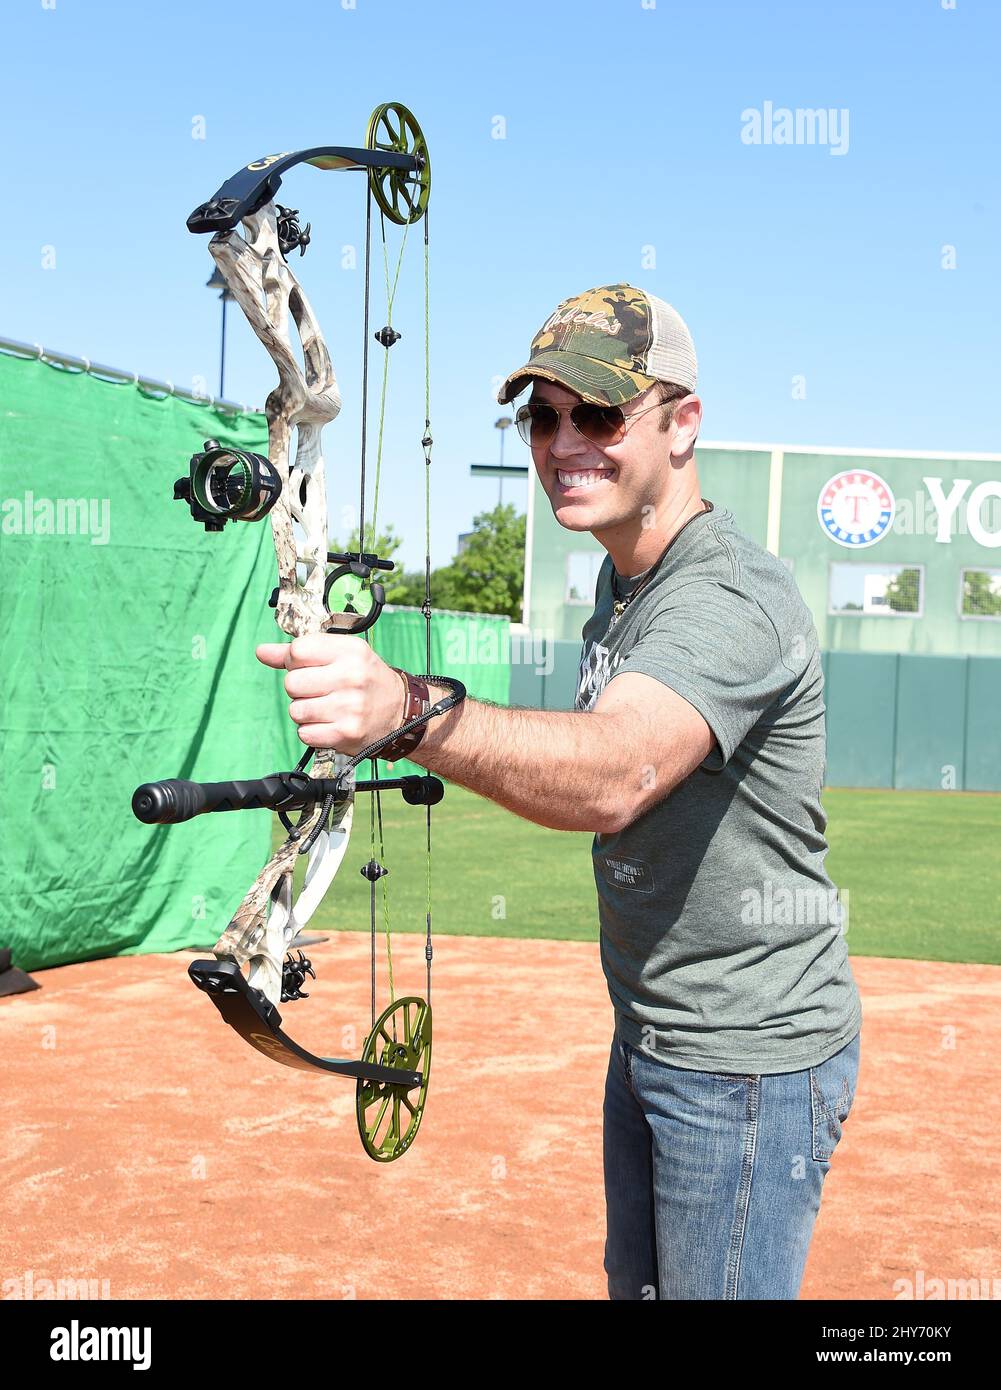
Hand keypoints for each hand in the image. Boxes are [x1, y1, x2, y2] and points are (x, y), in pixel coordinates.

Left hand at [256, 634, 404, 752]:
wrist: (400, 712)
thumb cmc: (367, 680)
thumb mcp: (341, 655)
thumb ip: (300, 652)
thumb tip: (262, 652)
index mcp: (350, 651)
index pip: (297, 651)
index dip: (296, 662)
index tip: (309, 668)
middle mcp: (352, 677)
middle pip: (292, 683)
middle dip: (300, 689)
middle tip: (321, 691)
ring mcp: (349, 707)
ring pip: (295, 710)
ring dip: (305, 712)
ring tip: (327, 708)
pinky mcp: (345, 733)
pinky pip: (304, 733)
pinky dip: (312, 731)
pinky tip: (329, 723)